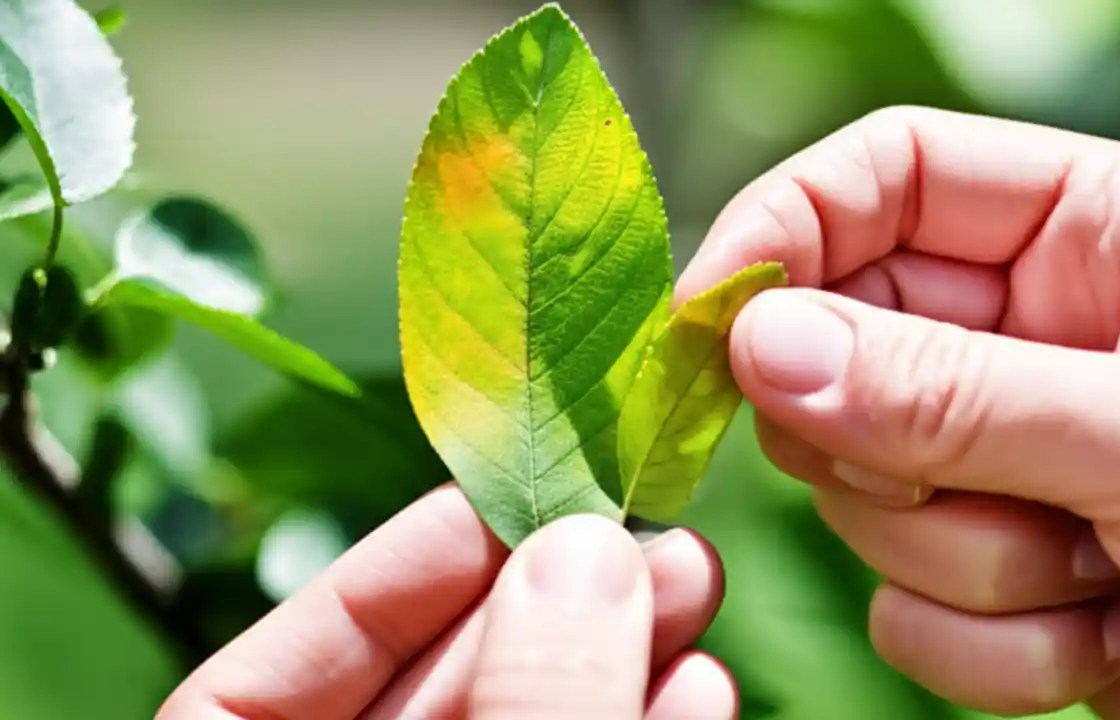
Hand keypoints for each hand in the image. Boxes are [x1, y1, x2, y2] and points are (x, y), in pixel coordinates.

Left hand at [158, 484, 732, 718]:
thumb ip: (521, 704)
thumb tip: (583, 552)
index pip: (253, 695)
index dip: (368, 587)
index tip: (484, 499)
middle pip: (426, 694)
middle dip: (537, 601)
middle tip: (633, 518)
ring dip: (614, 654)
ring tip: (690, 574)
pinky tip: (701, 683)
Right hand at [679, 106, 1119, 718]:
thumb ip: (952, 392)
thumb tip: (760, 345)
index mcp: (1101, 237)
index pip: (890, 178)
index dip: (788, 231)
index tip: (711, 326)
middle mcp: (1041, 334)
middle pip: (846, 345)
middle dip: (884, 441)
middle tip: (948, 480)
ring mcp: (1012, 455)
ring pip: (864, 488)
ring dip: (968, 556)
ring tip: (1102, 575)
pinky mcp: (999, 572)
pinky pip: (902, 598)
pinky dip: (991, 641)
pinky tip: (1113, 638)